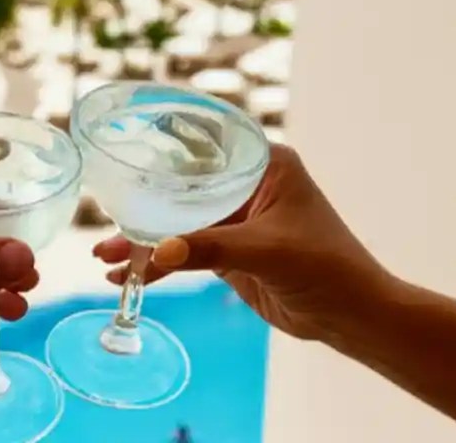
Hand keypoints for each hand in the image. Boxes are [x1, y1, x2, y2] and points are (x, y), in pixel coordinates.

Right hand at [94, 144, 392, 341]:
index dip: (166, 140)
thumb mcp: (268, 251)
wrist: (351, 316)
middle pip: (183, 184)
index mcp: (264, 163)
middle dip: (143, 202)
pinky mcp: (228, 252)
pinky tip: (127, 276)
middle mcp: (246, 184)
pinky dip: (157, 263)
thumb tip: (159, 252)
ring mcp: (235, 219)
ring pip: (178, 221)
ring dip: (144, 239)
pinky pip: (183, 251)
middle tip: (105, 216)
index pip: (207, 139)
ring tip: (104, 255)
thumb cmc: (327, 267)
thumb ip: (212, 248)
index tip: (127, 142)